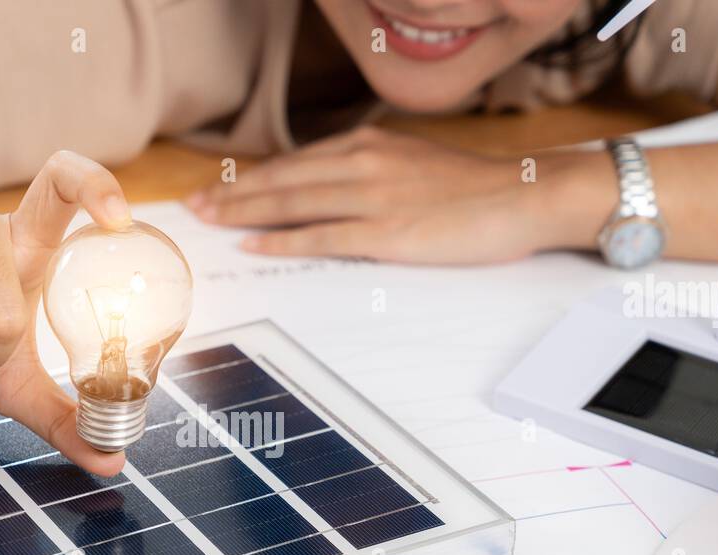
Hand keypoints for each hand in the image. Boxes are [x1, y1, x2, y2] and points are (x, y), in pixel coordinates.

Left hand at [185, 126, 604, 264]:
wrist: (522, 195)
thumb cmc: (474, 188)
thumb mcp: (414, 165)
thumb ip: (372, 172)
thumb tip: (336, 188)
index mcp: (369, 146)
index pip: (295, 164)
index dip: (252, 179)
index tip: (219, 189)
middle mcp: (363, 163)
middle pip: (283, 180)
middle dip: (233, 195)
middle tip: (195, 206)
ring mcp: (372, 196)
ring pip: (292, 204)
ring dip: (245, 214)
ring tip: (210, 222)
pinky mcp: (385, 231)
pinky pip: (321, 237)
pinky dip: (283, 240)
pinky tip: (255, 245)